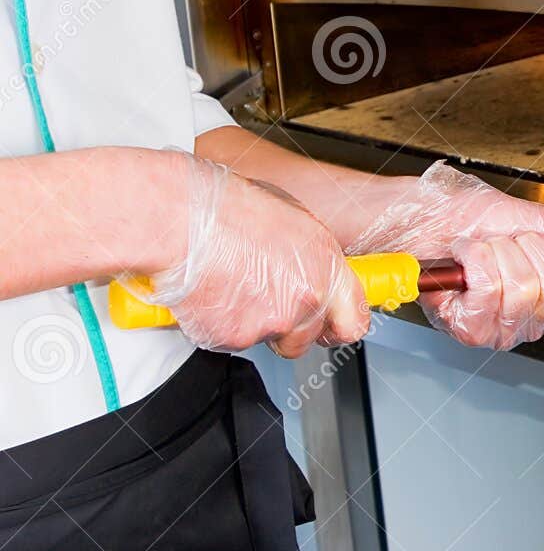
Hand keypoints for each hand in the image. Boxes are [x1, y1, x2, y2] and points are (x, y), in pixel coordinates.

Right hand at [148, 157, 369, 356]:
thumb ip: (311, 258)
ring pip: (269, 339)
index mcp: (326, 265)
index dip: (340, 327)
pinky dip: (219, 324)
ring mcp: (273, 321)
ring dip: (253, 325)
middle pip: (308, 338)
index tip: (333, 328)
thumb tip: (312, 273)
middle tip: (262, 300)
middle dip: (288, 328)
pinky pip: (231, 340)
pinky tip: (211, 293)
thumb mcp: (292, 220)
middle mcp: (307, 297)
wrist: (182, 221)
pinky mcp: (236, 336)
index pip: (354, 320)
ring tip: (232, 287)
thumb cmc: (228, 209)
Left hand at [350, 161, 543, 349]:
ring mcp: (503, 328)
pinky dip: (474, 259)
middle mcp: (534, 319)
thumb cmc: (474, 220)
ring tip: (481, 249)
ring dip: (497, 251)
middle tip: (508, 243)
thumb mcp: (543, 221)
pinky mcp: (472, 330)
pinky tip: (465, 258)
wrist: (426, 217)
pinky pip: (489, 289)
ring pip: (524, 286)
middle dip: (530, 247)